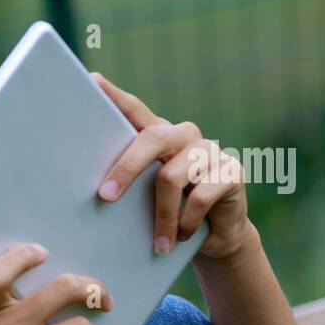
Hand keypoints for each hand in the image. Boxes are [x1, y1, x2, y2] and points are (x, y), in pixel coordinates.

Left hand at [90, 71, 251, 262]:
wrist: (214, 240)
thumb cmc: (169, 215)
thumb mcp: (143, 199)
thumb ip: (127, 185)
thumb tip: (91, 194)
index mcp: (158, 137)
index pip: (134, 110)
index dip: (114, 96)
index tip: (91, 81)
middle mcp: (184, 136)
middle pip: (150, 139)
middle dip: (125, 169)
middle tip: (104, 196)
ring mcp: (210, 151)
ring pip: (171, 177)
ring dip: (161, 217)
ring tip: (158, 243)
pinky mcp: (232, 171)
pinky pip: (200, 196)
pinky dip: (186, 222)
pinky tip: (182, 237)